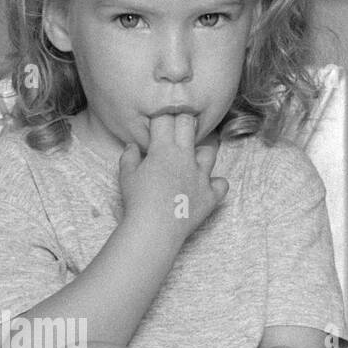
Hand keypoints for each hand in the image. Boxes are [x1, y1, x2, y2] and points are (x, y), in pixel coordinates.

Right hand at [118, 112, 228, 244]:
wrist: (155, 230)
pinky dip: (216, 184)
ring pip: (210, 151)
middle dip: (183, 122)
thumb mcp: (126, 177)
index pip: (165, 119)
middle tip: (176, 130)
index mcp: (164, 149)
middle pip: (189, 125)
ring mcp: (201, 176)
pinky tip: (207, 186)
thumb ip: (129, 158)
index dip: (161, 117)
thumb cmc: (137, 202)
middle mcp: (186, 157)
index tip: (158, 122)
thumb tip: (132, 147)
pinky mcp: (210, 195)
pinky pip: (221, 184)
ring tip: (192, 158)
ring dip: (202, 151)